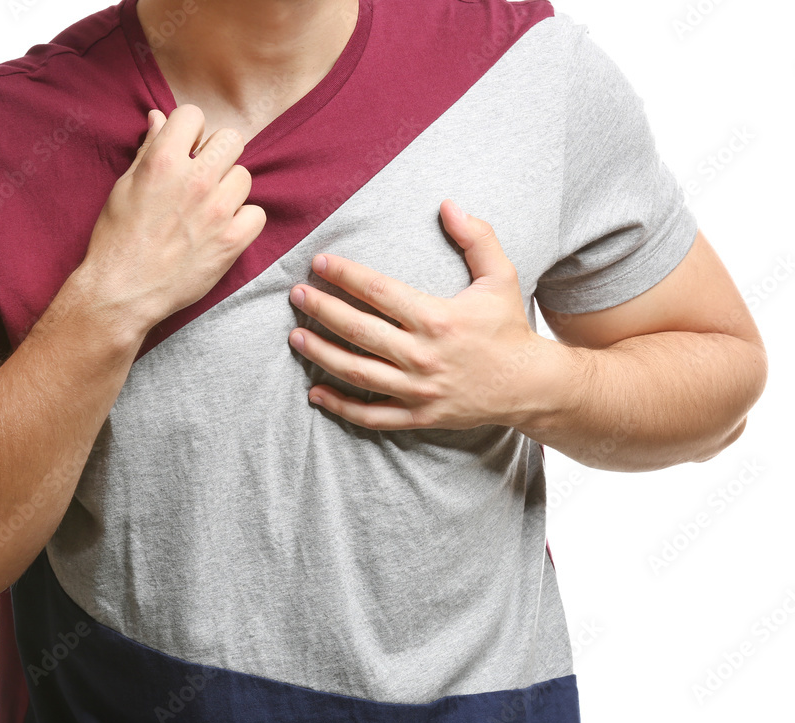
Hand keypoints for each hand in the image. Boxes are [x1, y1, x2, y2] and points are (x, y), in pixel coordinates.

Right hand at [79, 104, 266, 341]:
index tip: (186, 149)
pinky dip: (244, 221)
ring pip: (245, 176)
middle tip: (204, 176)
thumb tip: (158, 116)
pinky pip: (257, 214)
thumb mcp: (124, 186)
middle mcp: (194, 181)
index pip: (193, 114)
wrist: (123, 291)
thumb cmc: (117, 239)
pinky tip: (224, 229)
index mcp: (163, 161)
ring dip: (230, 189)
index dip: (190, 130)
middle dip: (218, 153)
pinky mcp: (231, 241)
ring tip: (210, 207)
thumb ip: (149, 149)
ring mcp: (216, 211)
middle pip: (232, 139)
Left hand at [288, 200, 561, 430]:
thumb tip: (448, 204)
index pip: (379, 291)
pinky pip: (371, 415)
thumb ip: (476, 238)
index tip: (319, 263)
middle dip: (322, 310)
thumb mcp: (500, 277)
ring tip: (296, 336)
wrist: (529, 385)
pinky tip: (316, 391)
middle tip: (297, 296)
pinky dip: (341, 406)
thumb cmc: (509, 327)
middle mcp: (423, 355)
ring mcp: (419, 389)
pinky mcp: (419, 415)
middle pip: (359, 331)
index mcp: (438, 318)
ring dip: (322, 354)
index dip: (345, 275)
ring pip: (357, 373)